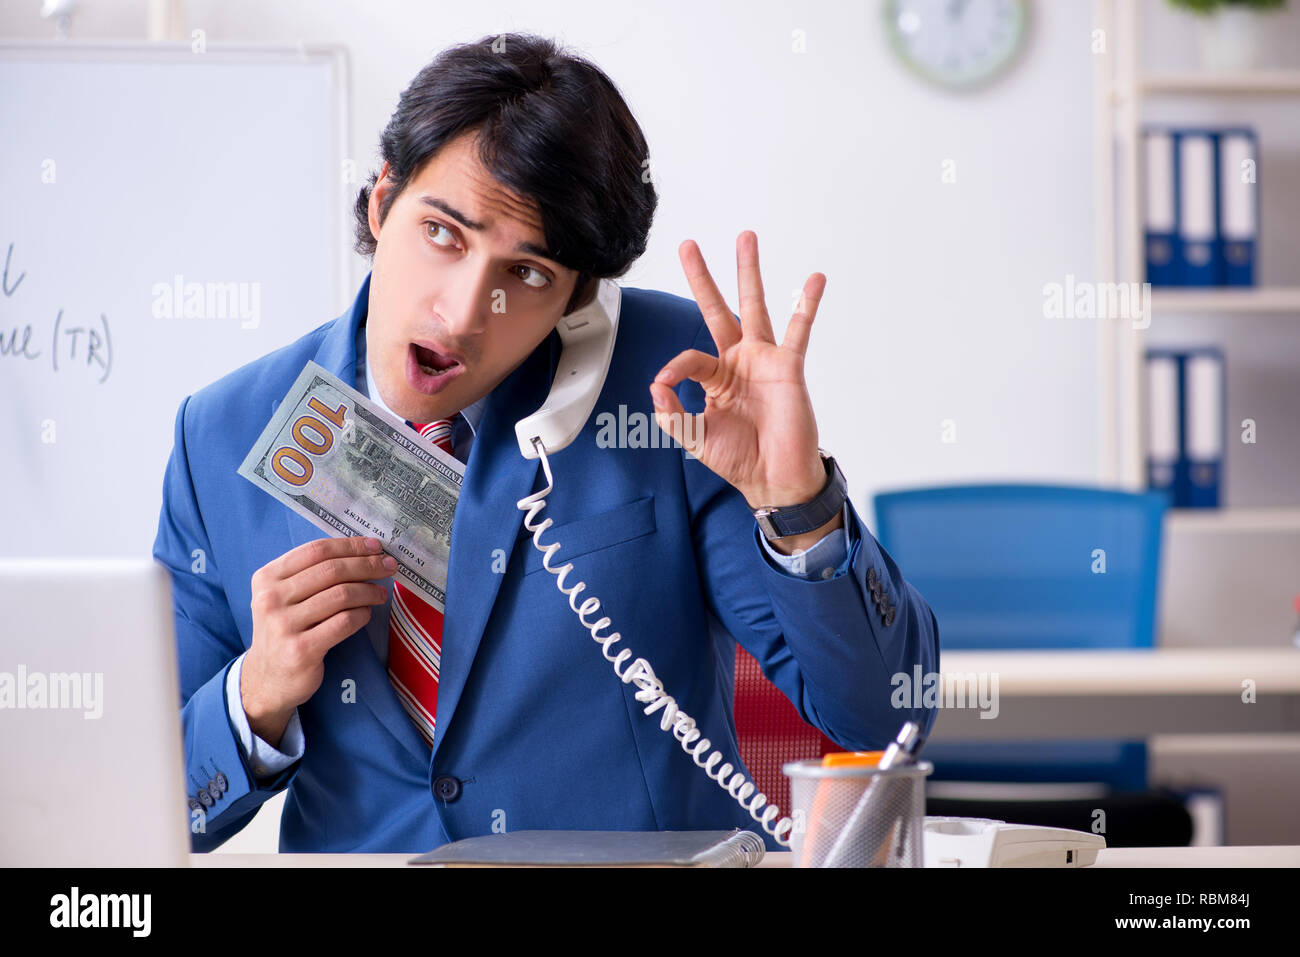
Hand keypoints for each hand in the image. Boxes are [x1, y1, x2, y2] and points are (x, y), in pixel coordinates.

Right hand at [242, 536, 394, 746]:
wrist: (267, 678)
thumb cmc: (286, 629)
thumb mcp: (285, 596)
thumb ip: (312, 573)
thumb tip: (363, 551)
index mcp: (267, 577)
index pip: (316, 550)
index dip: (350, 546)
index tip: (376, 546)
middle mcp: (271, 599)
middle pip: (331, 570)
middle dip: (366, 565)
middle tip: (389, 566)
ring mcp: (283, 625)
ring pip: (341, 595)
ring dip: (368, 591)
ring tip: (381, 593)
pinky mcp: (300, 649)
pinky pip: (344, 622)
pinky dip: (362, 614)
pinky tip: (367, 614)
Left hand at [650, 231, 835, 550]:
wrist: (773, 479)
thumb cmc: (739, 459)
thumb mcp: (694, 438)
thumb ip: (672, 413)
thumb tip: (656, 385)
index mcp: (715, 378)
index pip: (690, 357)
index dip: (674, 368)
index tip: (665, 384)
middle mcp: (739, 362)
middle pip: (717, 310)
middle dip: (702, 278)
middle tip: (687, 244)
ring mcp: (764, 361)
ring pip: (754, 307)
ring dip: (749, 272)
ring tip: (746, 238)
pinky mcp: (788, 368)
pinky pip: (798, 330)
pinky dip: (806, 304)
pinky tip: (814, 279)